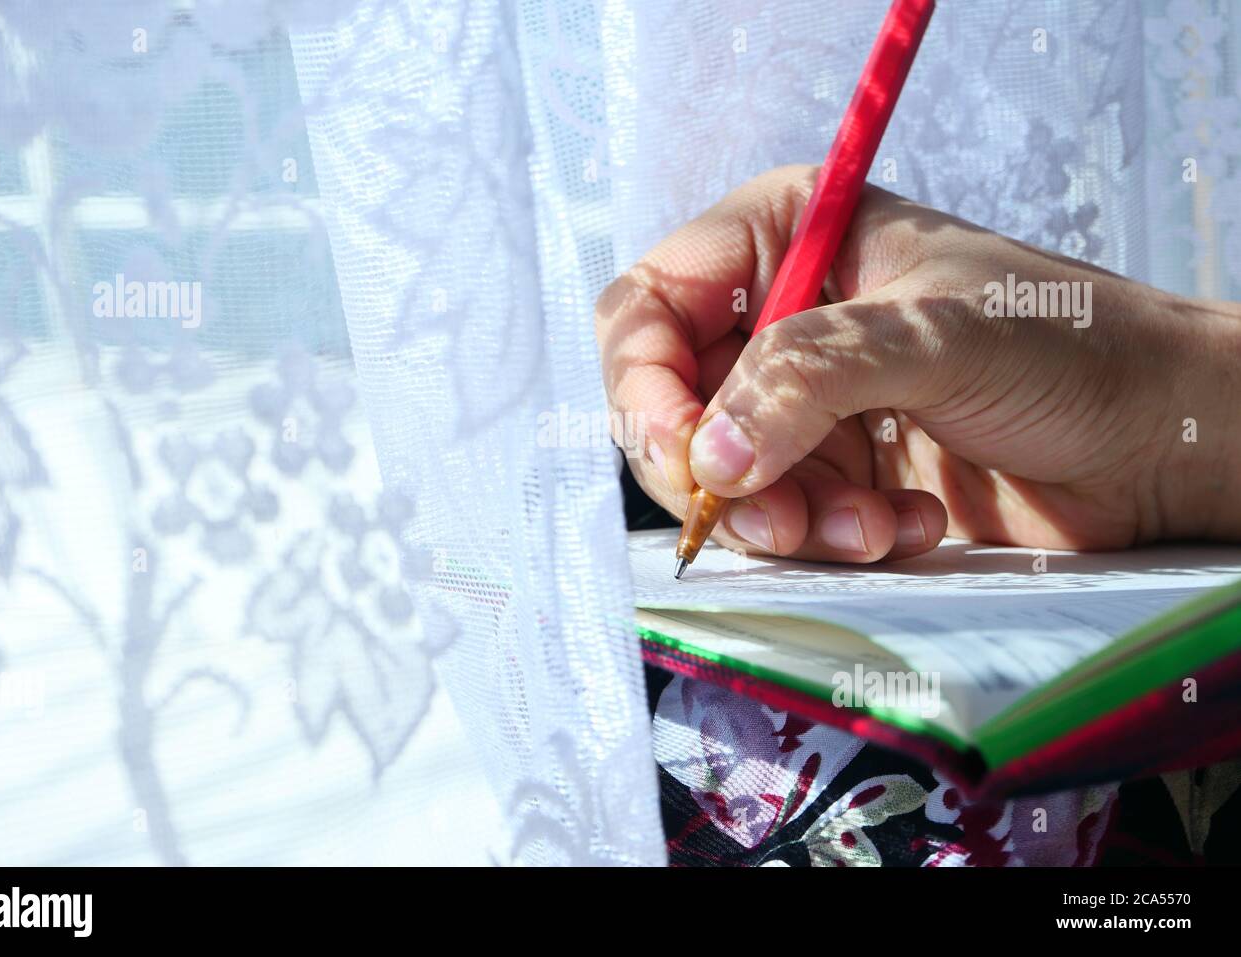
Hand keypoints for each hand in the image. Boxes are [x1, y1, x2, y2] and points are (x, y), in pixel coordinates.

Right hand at [595, 165, 1240, 562]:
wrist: (1165, 442)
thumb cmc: (1075, 347)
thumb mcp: (935, 338)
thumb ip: (809, 380)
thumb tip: (709, 456)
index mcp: (787, 239)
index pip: (650, 309)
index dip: (646, 387)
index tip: (686, 455)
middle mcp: (783, 317)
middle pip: (672, 406)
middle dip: (721, 476)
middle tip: (778, 522)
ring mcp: (806, 401)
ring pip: (725, 478)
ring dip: (790, 521)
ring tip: (874, 528)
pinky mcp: (835, 471)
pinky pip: (783, 520)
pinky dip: (837, 539)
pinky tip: (912, 523)